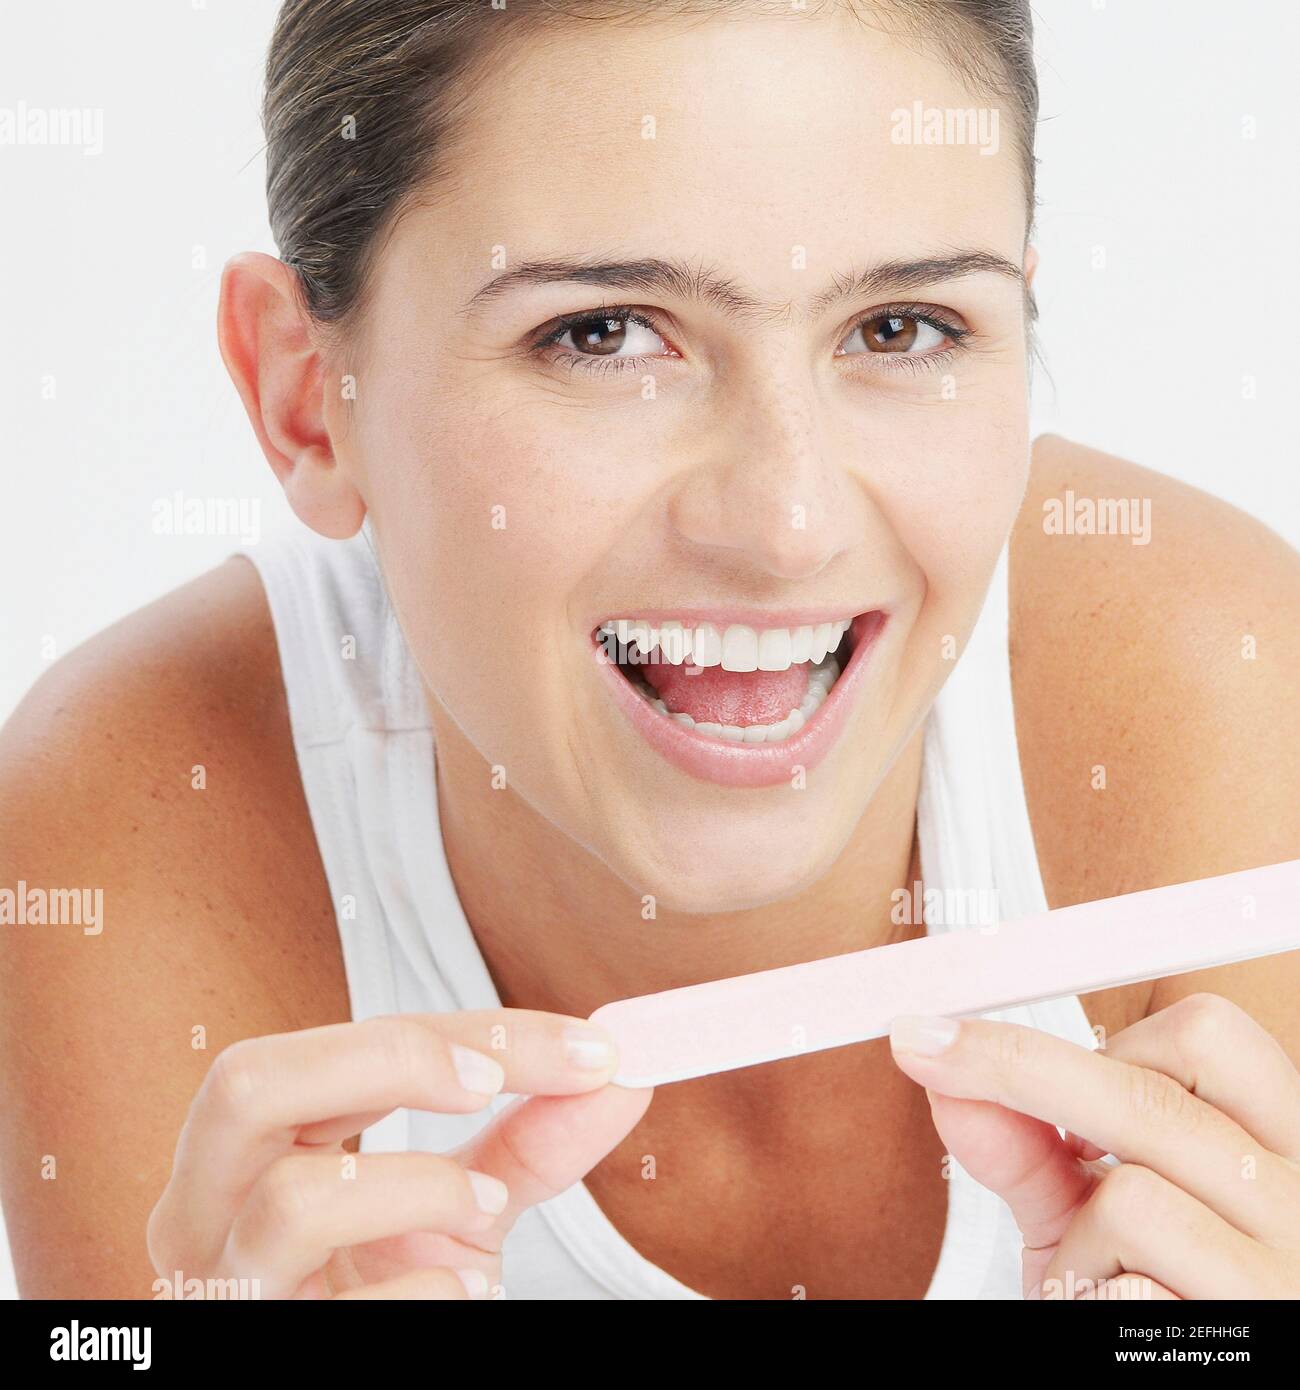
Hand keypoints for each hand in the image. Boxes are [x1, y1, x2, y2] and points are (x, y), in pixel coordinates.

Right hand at [147, 1011, 649, 1298]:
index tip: (579, 1044)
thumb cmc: (387, 1281)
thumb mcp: (461, 1199)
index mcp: (254, 1142)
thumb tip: (625, 1071)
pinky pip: (335, 1318)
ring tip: (485, 1208)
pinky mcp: (264, 1348)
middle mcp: (209, 1207)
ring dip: (418, 1186)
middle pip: (248, 1084)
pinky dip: (420, 1291)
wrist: (347, 1365)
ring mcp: (226, 1286)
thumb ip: (533, 1136)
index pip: (338, 1046)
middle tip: (490, 1083)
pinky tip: (461, 1287)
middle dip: (390, 1061)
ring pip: (289, 1201)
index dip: (460, 1029)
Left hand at [888, 993, 1299, 1298]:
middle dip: (1018, 1072)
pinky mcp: (1252, 1344)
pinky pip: (1127, 1291)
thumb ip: (1024, 1146)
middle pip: (1151, 1098)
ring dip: (1075, 1242)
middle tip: (934, 1063)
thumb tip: (942, 1068)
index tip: (1019, 1045)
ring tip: (1092, 1279)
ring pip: (1131, 1198)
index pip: (1213, 1038)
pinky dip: (1089, 1300)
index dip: (1116, 1036)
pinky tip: (1115, 1321)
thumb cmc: (1142, 1299)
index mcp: (1276, 1149)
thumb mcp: (1083, 1216)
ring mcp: (1284, 1279)